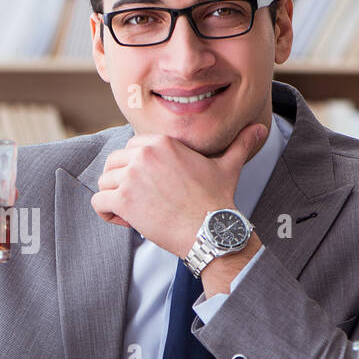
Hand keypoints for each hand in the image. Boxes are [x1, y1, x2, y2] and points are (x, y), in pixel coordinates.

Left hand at [90, 120, 267, 258]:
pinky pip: (98, 203)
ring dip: (114, 199)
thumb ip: (239, 145)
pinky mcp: (123, 200)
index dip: (136, 168)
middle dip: (121, 183)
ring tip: (136, 213)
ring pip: (104, 183)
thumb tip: (260, 129)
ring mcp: (131, 176)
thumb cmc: (217, 200)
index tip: (150, 186)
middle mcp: (143, 154)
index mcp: (161, 142)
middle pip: (113, 164)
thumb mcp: (228, 166)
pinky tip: (127, 222)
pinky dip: (106, 214)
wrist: (211, 230)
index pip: (130, 148)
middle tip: (141, 202)